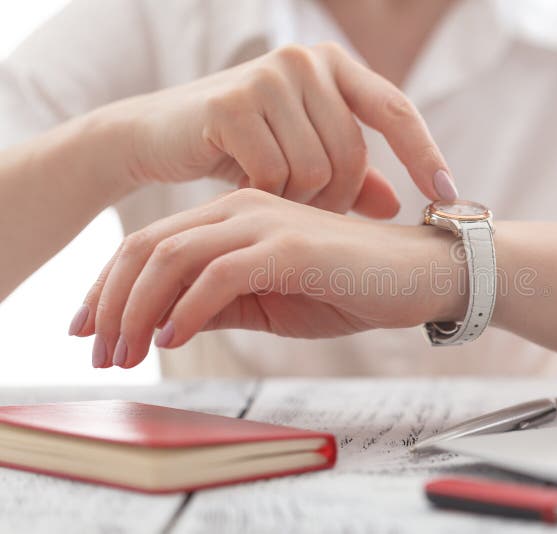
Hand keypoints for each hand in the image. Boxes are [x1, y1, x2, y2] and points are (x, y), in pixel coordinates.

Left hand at [72, 188, 465, 367]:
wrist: (417, 276)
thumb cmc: (348, 287)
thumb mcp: (268, 302)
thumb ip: (219, 304)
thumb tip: (163, 325)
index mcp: (234, 215)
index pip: (151, 244)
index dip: (109, 288)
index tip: (90, 330)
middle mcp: (241, 209)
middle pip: (147, 246)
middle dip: (110, 302)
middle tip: (98, 351)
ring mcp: (265, 223)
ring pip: (172, 257)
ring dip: (137, 310)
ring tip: (126, 353)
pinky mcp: (289, 246)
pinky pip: (217, 275)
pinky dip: (185, 308)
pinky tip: (172, 338)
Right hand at [103, 42, 457, 217]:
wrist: (157, 138)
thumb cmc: (239, 149)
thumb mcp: (301, 158)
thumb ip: (351, 178)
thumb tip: (397, 204)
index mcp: (332, 64)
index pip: (395, 109)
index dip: (425, 153)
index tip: (449, 195)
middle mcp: (306, 60)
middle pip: (352, 155)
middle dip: (335, 198)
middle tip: (305, 212)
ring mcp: (269, 76)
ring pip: (317, 170)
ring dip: (299, 202)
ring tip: (270, 198)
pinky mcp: (233, 103)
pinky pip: (277, 176)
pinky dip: (267, 198)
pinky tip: (243, 191)